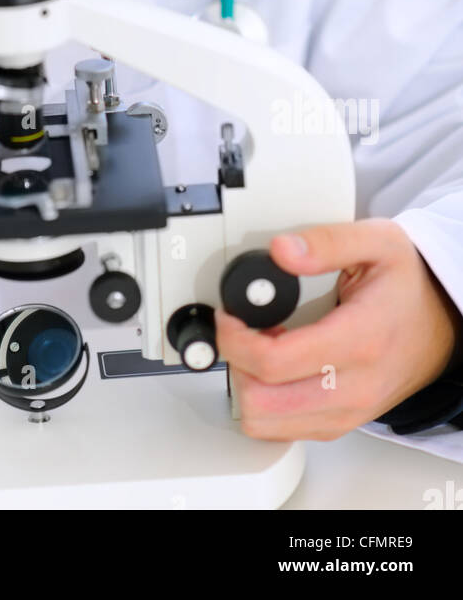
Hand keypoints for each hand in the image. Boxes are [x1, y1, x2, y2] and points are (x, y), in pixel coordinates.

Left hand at [214, 218, 462, 440]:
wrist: (441, 324)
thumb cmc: (408, 287)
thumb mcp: (377, 242)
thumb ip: (327, 241)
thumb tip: (282, 250)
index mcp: (359, 340)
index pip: (274, 362)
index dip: (236, 339)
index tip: (231, 316)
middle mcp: (354, 386)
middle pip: (262, 404)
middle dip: (237, 364)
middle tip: (241, 333)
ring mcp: (348, 411)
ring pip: (268, 425)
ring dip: (248, 388)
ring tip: (258, 350)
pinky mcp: (341, 422)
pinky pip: (285, 431)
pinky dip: (267, 404)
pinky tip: (274, 372)